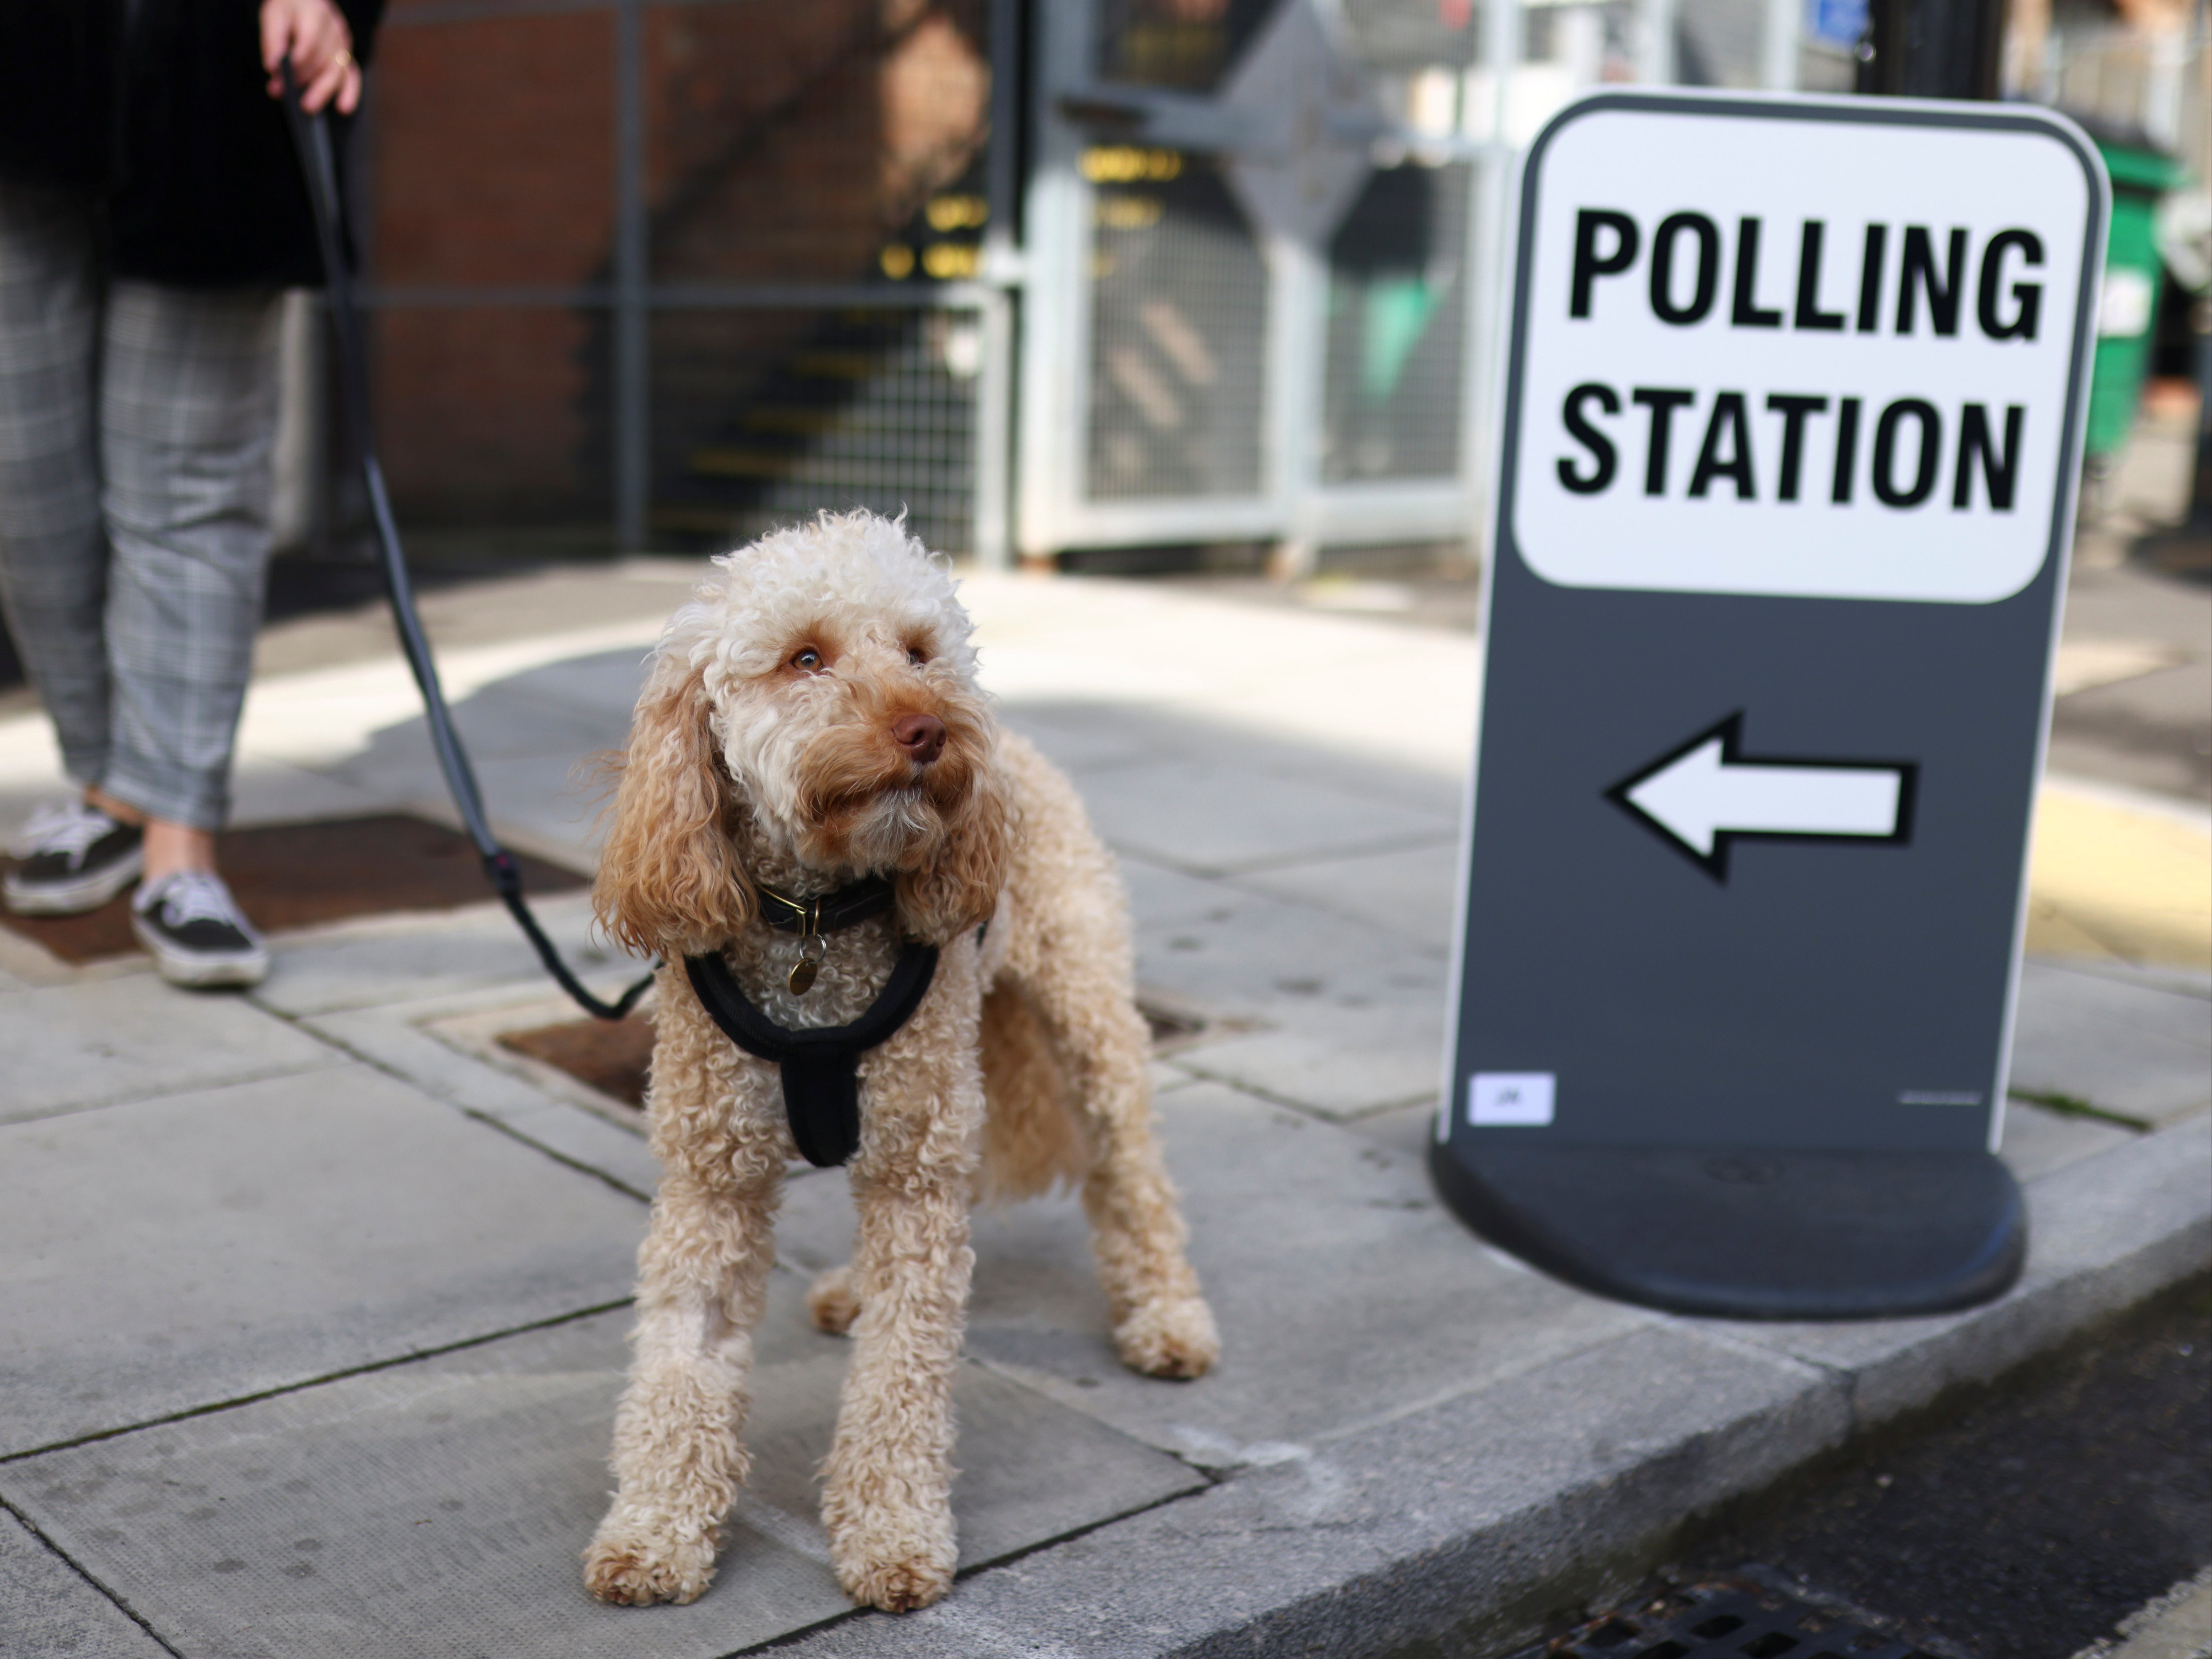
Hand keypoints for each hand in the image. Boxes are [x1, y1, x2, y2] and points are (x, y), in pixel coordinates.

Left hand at [261, 0, 360, 115]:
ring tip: (307, 107)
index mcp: (315, 12)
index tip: (278, 76)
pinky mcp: (346, 53)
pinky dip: (349, 92)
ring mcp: (343, 41)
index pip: (309, 41)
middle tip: (288, 97)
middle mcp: (334, 27)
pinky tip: (343, 107)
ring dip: (322, 90)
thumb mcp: (274, 16)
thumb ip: (273, 40)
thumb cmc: (288, 8)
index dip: (296, 61)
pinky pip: (352, 75)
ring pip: (337, 70)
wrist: (305, 0)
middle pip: (323, 59)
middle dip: (304, 80)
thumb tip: (272, 67)